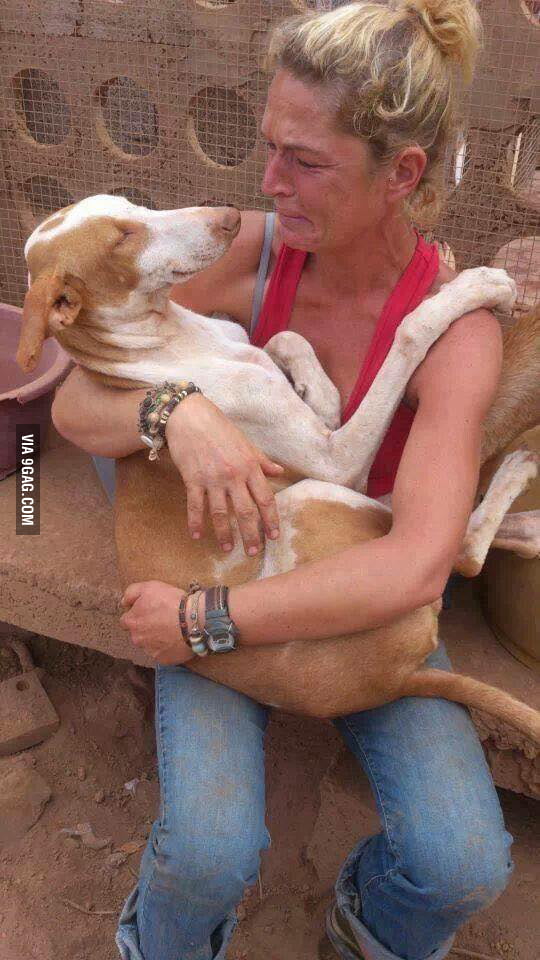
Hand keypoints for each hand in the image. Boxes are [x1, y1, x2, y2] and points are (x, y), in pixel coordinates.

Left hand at [119, 581, 194, 664]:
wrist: (194, 620)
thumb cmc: (171, 601)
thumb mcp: (149, 587)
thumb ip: (131, 593)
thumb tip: (124, 602)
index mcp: (131, 622)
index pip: (126, 620)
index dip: (137, 614)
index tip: (149, 610)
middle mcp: (137, 639)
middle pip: (137, 633)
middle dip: (146, 627)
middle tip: (162, 619)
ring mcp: (150, 651)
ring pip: (149, 644)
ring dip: (156, 638)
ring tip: (171, 629)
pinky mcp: (163, 659)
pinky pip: (162, 653)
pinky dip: (167, 647)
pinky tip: (176, 638)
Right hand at [165, 393, 283, 555]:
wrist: (189, 417)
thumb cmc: (219, 428)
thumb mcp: (246, 443)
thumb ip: (261, 461)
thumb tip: (279, 472)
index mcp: (250, 466)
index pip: (265, 499)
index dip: (271, 519)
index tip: (274, 536)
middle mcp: (234, 475)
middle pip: (246, 512)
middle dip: (250, 535)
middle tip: (253, 552)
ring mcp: (212, 479)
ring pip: (220, 514)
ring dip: (224, 534)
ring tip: (227, 548)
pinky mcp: (192, 479)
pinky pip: (195, 506)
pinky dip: (196, 522)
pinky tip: (197, 536)